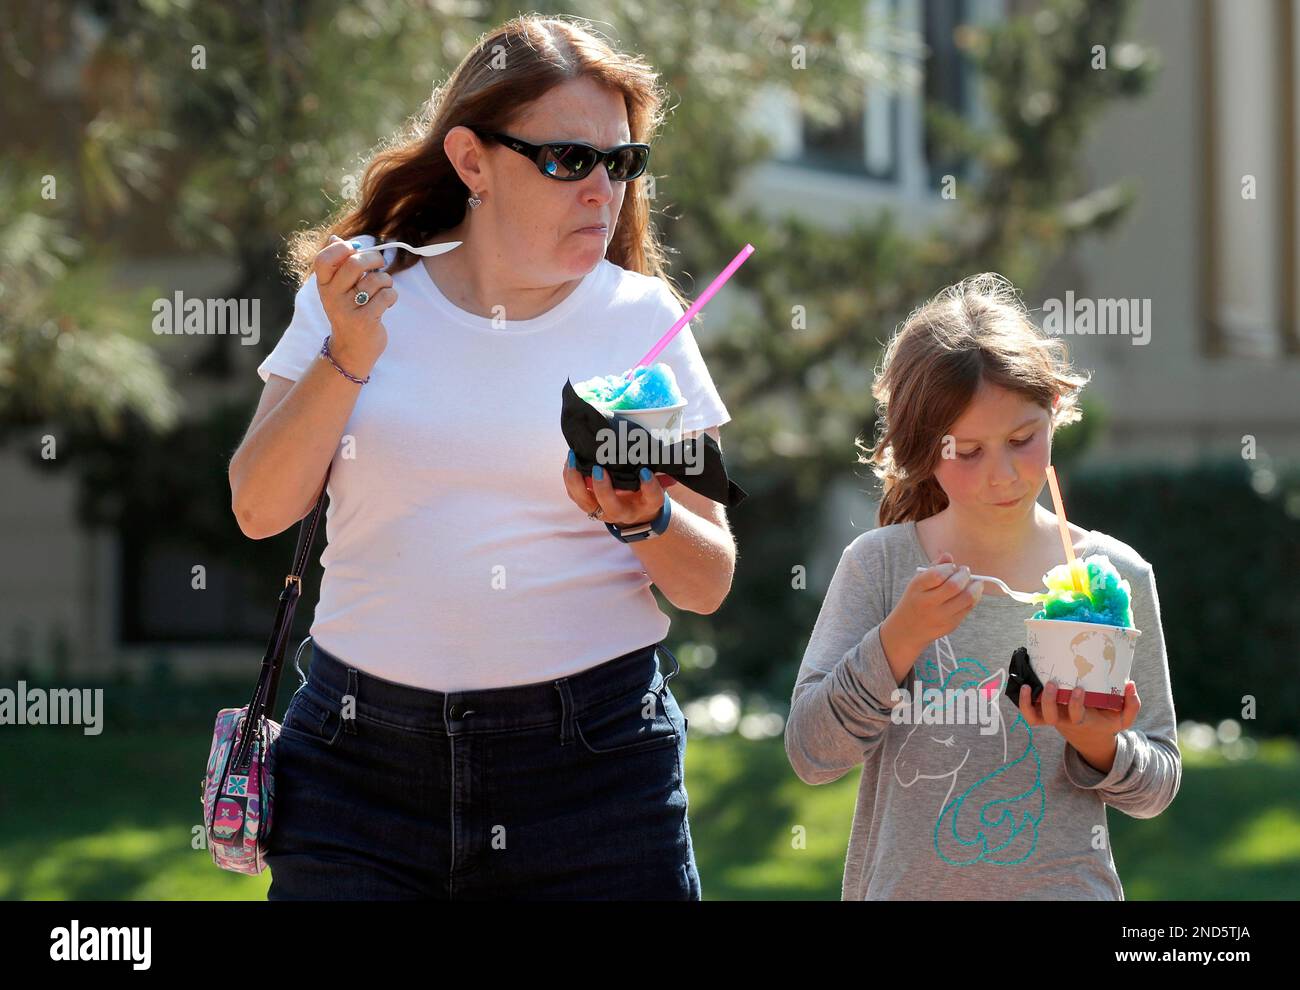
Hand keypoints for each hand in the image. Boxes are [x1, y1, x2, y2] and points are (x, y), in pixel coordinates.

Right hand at [315, 235, 393, 375]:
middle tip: (380, 264)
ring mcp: (348, 309)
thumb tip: (335, 238)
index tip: (355, 250)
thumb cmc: (349, 313)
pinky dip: (392, 296)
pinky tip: (387, 303)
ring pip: (375, 280)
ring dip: (386, 280)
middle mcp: (332, 296)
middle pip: (355, 264)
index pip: (323, 258)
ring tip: (384, 289)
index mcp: (324, 285)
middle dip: (374, 259)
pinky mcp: (365, 321)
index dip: (342, 248)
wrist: (352, 350)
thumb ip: (338, 264)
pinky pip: (386, 296)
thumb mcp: (338, 289)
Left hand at [562, 454, 664, 527]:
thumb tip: (668, 460)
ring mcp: (602, 510)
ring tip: (573, 458)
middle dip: (603, 488)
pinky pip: (573, 493)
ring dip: (577, 481)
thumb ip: (660, 477)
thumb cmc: (644, 496)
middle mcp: (622, 512)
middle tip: (599, 468)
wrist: (633, 514)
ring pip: (585, 501)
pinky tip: (569, 460)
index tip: (646, 472)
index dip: (649, 486)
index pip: (652, 498)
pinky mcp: (586, 504)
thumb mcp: (656, 488)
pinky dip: (569, 477)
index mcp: (644, 506)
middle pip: (611, 506)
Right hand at [883, 551, 984, 651]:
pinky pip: (968, 609)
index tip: (952, 567)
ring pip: (967, 599)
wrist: (905, 631)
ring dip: (976, 587)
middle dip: (965, 575)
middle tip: (965, 571)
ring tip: (974, 582)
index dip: (950, 568)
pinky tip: (969, 593)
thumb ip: (933, 568)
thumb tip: (948, 556)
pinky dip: (973, 598)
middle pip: (954, 586)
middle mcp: (928, 603)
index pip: (938, 574)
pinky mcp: (950, 626)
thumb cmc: (915, 601)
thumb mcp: (917, 583)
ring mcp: (940, 616)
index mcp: (917, 589)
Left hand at [1016, 679, 1140, 763]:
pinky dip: (1023, 703)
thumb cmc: (1106, 723)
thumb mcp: (1123, 719)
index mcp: (1082, 721)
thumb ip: (1132, 705)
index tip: (1080, 688)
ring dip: (1029, 703)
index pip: (1076, 716)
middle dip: (1049, 700)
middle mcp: (1064, 721)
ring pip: (1035, 717)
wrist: (1090, 738)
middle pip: (1050, 717)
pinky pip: (1030, 715)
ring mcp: (1052, 719)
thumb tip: (1131, 684)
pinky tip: (1024, 687)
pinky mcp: (1044, 716)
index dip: (1075, 704)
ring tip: (1029, 685)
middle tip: (1053, 683)